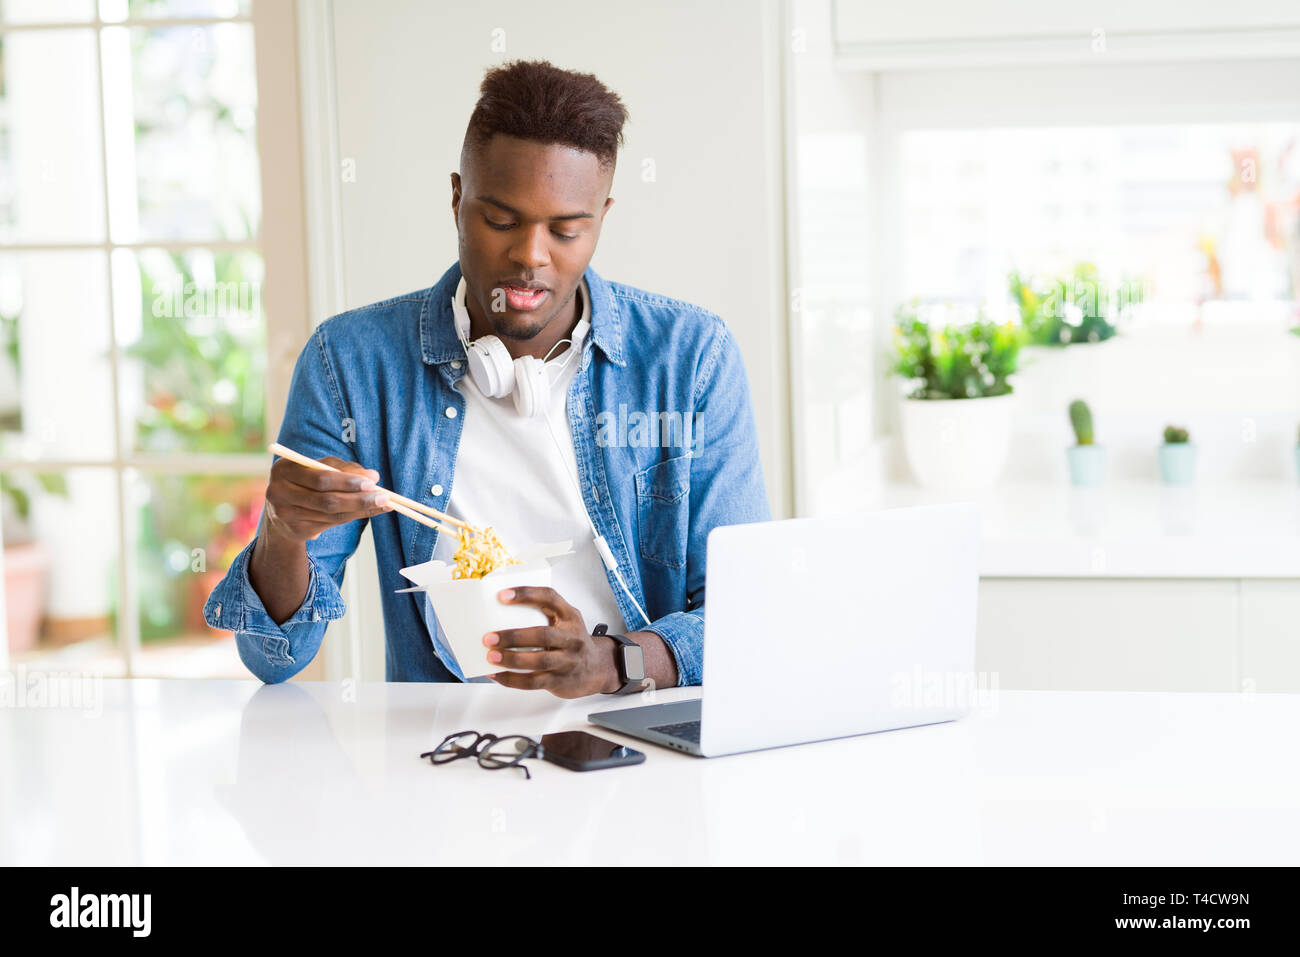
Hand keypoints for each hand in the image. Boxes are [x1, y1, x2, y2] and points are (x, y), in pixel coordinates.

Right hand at [263, 454, 392, 544]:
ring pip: (332, 515)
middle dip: (359, 499)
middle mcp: (280, 493)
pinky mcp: (297, 531)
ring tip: (384, 504)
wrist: (282, 507)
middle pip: (327, 500)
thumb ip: (343, 468)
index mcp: (284, 469)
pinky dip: (354, 516)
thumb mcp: (320, 467)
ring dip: (361, 509)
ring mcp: (286, 515)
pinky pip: (331, 524)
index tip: (372, 481)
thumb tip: (372, 476)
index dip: (348, 481)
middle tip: (384, 496)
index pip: (320, 478)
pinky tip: (371, 511)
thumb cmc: (306, 479)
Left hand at [483, 587, 619, 697]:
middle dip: (514, 636)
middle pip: (543, 635)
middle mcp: (571, 637)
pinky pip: (534, 682)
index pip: (549, 598)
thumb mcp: (565, 621)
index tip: (502, 595)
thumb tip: (497, 614)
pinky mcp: (559, 680)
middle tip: (489, 637)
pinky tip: (496, 674)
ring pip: (539, 660)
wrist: (596, 668)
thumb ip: (541, 615)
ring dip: (512, 659)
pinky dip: (512, 679)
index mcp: (569, 616)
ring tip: (491, 657)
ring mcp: (567, 660)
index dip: (526, 594)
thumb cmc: (571, 641)